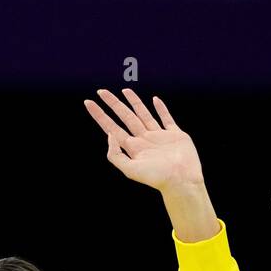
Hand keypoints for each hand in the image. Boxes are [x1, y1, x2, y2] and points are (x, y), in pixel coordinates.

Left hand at [83, 88, 203, 192]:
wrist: (181, 180)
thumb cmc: (156, 178)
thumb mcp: (130, 170)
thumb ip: (115, 154)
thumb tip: (109, 134)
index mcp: (132, 148)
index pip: (111, 128)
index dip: (99, 115)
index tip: (89, 102)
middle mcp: (143, 140)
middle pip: (125, 117)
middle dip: (113, 104)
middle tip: (101, 91)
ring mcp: (159, 136)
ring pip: (143, 114)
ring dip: (134, 103)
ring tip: (125, 91)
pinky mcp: (174, 134)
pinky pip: (166, 118)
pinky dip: (161, 109)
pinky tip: (155, 99)